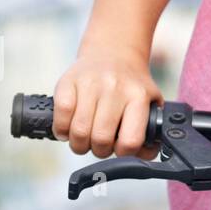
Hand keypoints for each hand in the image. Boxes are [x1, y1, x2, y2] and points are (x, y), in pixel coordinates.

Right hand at [52, 39, 162, 160]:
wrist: (112, 52)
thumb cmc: (131, 87)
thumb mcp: (149, 102)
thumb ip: (150, 131)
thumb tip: (147, 156)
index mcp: (139, 96)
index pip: (131, 140)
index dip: (123, 153)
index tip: (119, 148)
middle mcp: (116, 88)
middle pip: (101, 139)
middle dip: (98, 150)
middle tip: (99, 144)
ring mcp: (91, 83)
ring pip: (79, 132)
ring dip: (79, 144)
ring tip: (84, 138)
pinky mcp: (69, 81)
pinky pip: (60, 117)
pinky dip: (61, 130)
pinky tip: (68, 127)